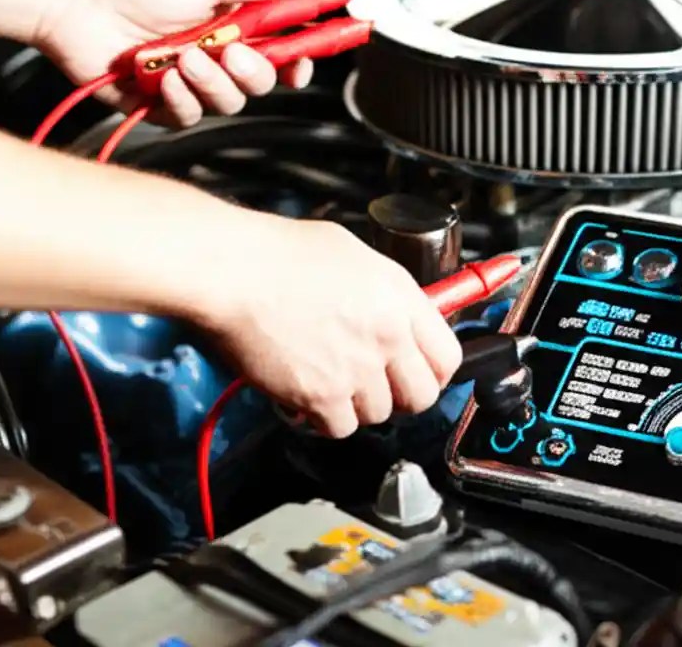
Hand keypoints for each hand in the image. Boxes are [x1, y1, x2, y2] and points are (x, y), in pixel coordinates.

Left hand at [34, 0, 325, 126]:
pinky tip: (163, 77)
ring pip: (230, 102)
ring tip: (184, 58)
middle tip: (232, 51)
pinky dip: (181, 98)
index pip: (282, 47)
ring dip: (212, 82)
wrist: (73, 0)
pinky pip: (191, 116)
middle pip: (263, 81)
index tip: (302, 61)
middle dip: (253, 71)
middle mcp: (217, 52)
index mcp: (234, 20)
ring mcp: (191, 80)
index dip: (299, 58)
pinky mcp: (163, 103)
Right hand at [200, 216, 462, 437]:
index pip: (448, 356)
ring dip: (357, 405)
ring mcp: (356, 370)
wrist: (233, 271)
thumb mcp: (353, 255)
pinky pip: (339, 427)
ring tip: (331, 381)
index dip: (434, 370)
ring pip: (378, 414)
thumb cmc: (278, 254)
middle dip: (402, 396)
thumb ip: (385, 292)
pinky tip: (308, 395)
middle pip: (421, 396)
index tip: (420, 373)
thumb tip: (397, 313)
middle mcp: (387, 336)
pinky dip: (323, 419)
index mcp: (400, 298)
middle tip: (378, 386)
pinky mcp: (320, 395)